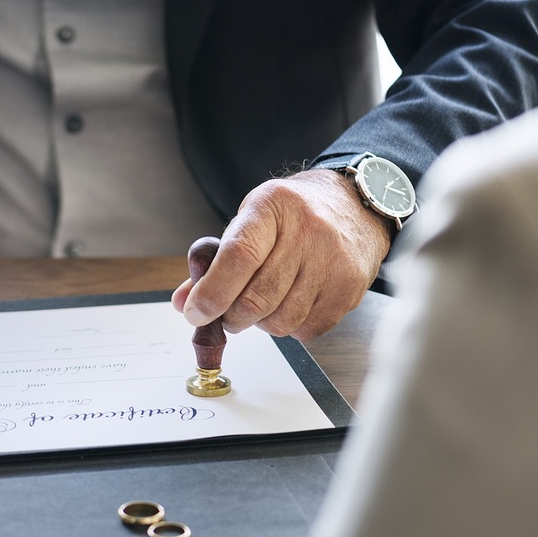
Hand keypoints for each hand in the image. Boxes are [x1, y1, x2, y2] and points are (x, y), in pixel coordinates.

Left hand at [172, 170, 390, 339]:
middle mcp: (307, 230)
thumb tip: (183, 303)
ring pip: (281, 320)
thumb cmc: (293, 216)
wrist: (354, 207)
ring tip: (264, 305)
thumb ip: (215, 263)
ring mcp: (333, 260)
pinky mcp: (349, 287)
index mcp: (272, 207)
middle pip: (258, 297)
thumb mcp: (250, 223)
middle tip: (228, 315)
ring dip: (262, 324)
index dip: (212, 293)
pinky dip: (291, 327)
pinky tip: (291, 304)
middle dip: (232, 317)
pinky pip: (307, 329)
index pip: (238, 256)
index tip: (195, 313)